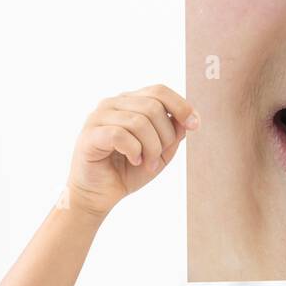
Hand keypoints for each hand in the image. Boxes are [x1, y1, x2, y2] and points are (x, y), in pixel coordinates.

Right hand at [66, 84, 198, 218]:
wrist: (98, 195)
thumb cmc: (128, 171)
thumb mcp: (160, 153)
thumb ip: (173, 135)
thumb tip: (185, 120)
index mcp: (130, 102)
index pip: (159, 91)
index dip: (181, 106)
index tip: (195, 126)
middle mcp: (113, 104)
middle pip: (153, 106)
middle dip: (165, 136)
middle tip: (158, 159)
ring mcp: (98, 117)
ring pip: (139, 121)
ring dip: (151, 148)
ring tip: (147, 163)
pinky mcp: (89, 135)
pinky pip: (121, 134)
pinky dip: (134, 151)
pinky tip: (134, 161)